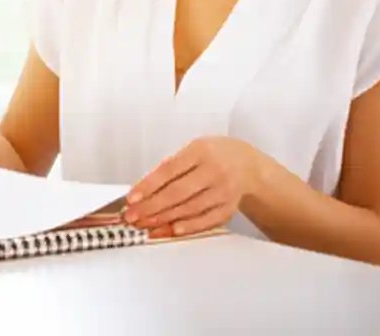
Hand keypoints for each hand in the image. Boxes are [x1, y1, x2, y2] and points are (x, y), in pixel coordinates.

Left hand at [122, 136, 263, 237]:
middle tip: (132, 216)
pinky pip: (206, 221)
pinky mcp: (229, 207)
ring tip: (145, 225)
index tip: (132, 198)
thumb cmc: (213, 156)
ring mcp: (224, 191)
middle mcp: (214, 170)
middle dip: (151, 207)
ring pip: (190, 209)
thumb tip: (143, 191)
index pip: (169, 169)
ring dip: (164, 219)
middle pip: (178, 193)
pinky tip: (172, 230)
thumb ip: (171, 167)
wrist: (248, 164)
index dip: (148, 185)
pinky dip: (188, 227)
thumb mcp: (193, 150)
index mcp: (200, 151)